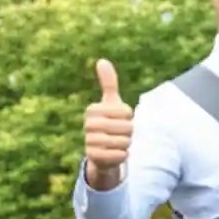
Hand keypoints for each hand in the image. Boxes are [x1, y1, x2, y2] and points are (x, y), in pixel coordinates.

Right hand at [83, 59, 132, 189]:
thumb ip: (108, 84)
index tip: (121, 119)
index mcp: (92, 110)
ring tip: (117, 144)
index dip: (129, 117)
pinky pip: (120, 155)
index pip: (126, 112)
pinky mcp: (94, 157)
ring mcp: (89, 141)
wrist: (102, 152)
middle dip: (129, 132)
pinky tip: (115, 154)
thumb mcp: (110, 103)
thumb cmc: (109, 124)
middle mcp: (88, 125)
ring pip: (124, 142)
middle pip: (127, 127)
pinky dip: (123, 156)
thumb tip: (102, 60)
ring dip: (126, 144)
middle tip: (120, 134)